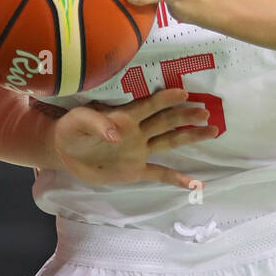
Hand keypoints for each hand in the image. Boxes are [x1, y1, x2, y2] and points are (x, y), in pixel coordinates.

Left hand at [49, 89, 216, 189]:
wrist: (64, 152)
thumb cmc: (71, 129)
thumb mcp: (78, 120)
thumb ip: (97, 123)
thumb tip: (117, 135)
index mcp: (124, 117)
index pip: (149, 105)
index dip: (165, 98)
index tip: (184, 92)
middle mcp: (137, 132)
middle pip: (166, 121)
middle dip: (186, 116)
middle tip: (206, 112)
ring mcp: (138, 151)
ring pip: (169, 141)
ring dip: (190, 136)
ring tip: (212, 131)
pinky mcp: (135, 170)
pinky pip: (159, 174)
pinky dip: (177, 179)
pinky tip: (195, 184)